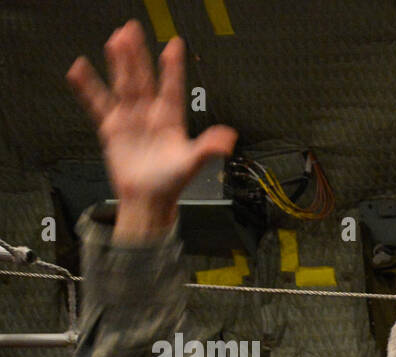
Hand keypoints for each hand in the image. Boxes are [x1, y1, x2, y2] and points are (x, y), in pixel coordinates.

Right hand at [66, 20, 236, 237]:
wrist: (148, 200)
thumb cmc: (171, 184)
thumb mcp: (192, 164)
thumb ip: (209, 148)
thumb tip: (230, 138)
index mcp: (171, 120)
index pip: (172, 88)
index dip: (173, 68)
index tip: (175, 44)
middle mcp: (150, 115)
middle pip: (144, 79)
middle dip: (139, 56)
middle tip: (132, 30)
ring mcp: (130, 119)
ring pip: (123, 85)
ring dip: (118, 64)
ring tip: (114, 41)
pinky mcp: (112, 128)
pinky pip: (97, 103)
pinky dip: (87, 88)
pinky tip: (79, 69)